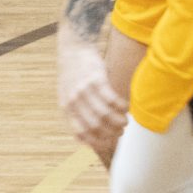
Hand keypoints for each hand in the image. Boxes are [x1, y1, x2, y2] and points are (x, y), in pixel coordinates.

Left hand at [56, 33, 129, 149]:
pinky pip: (111, 98)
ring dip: (118, 121)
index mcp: (66, 109)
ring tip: (126, 121)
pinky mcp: (96, 78)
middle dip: (111, 132)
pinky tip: (126, 106)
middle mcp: (74, 101)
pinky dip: (121, 106)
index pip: (81, 133)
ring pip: (104, 113)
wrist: (73, 49)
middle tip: (121, 131)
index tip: (108, 142)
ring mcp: (84, 90)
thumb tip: (89, 134)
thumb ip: (77, 112)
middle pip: (95, 125)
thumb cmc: (73, 75)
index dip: (96, 141)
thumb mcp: (68, 95)